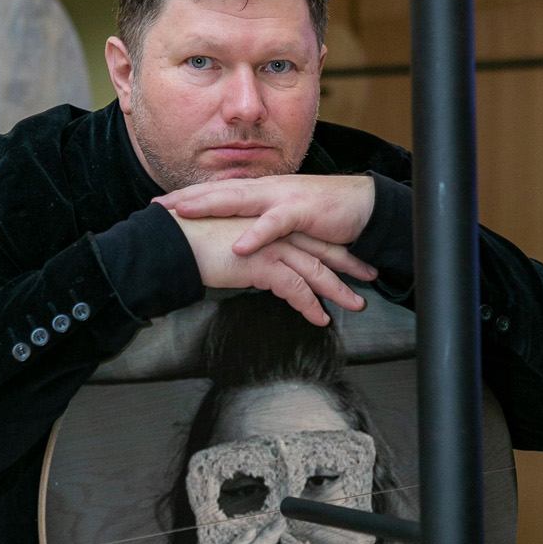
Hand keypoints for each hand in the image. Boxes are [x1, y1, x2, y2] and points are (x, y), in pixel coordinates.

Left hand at [155, 174, 377, 259]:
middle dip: (187, 197)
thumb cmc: (322, 216)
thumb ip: (259, 224)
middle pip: (220, 191)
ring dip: (210, 205)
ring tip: (184, 213)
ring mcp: (283, 198)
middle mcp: (267, 190)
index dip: (188, 197)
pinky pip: (275, 223)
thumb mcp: (283, 220)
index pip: (218, 192)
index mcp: (260, 192)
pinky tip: (238, 244)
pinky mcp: (303, 212)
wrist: (362, 207)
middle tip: (157, 205)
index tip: (158, 205)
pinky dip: (256, 234)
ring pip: (241, 199)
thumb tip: (233, 237)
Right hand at [170, 212, 370, 327]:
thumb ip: (247, 251)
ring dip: (338, 291)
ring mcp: (271, 246)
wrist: (174, 240)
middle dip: (348, 266)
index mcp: (269, 224)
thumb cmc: (192, 240)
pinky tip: (320, 319)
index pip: (308, 235)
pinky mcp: (263, 264)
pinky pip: (296, 288)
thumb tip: (254, 264)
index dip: (332, 248)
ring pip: (316, 270)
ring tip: (356, 306)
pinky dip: (310, 305)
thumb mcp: (227, 243)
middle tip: (369, 279)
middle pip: (321, 250)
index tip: (350, 259)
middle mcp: (275, 232)